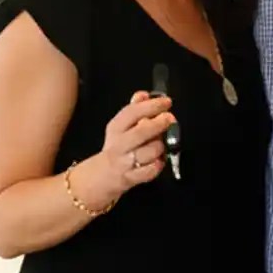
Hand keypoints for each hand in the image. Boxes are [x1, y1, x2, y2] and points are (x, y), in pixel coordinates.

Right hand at [76, 92, 173, 206]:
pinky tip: (158, 158)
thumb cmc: (117, 146)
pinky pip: (152, 170)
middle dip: (159, 123)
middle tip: (170, 118)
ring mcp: (126, 162)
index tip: (166, 102)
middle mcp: (120, 144)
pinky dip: (159, 163)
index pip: (132, 112)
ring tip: (160, 142)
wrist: (103, 175)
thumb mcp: (121, 125)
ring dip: (160, 145)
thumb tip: (144, 94)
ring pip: (151, 151)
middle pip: (141, 131)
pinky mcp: (133, 178)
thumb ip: (134, 108)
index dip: (151, 105)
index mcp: (116, 127)